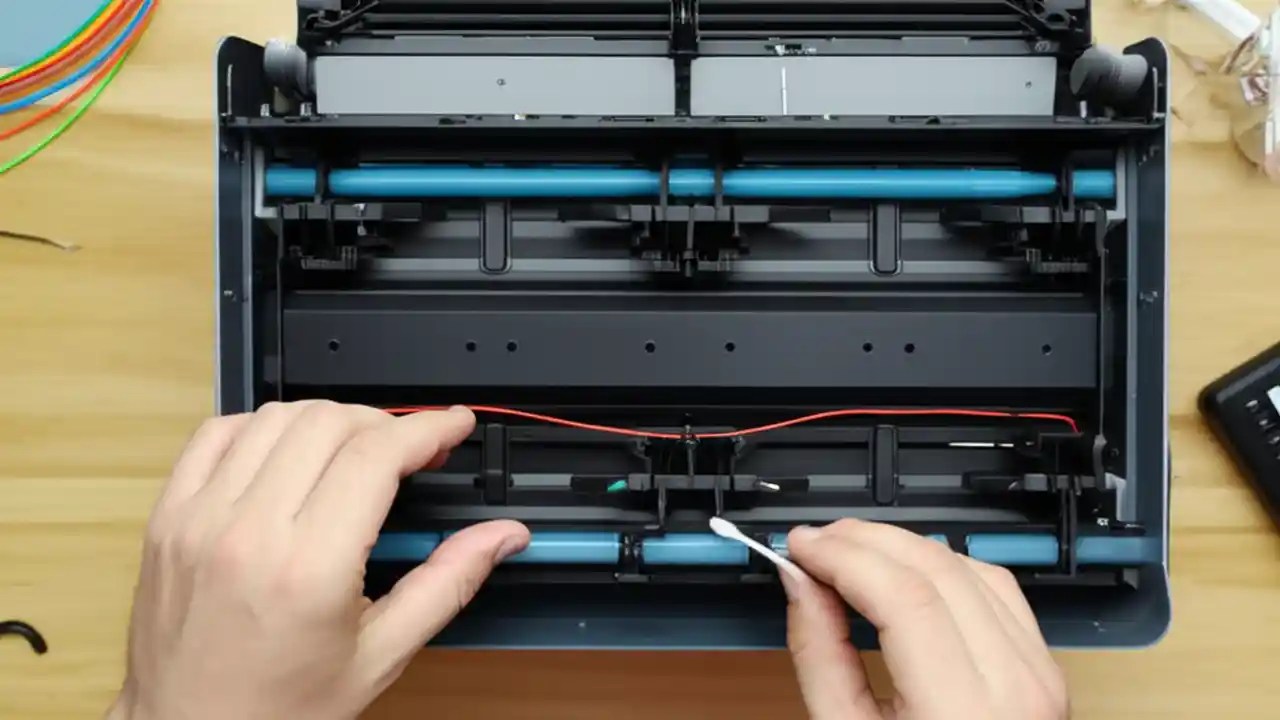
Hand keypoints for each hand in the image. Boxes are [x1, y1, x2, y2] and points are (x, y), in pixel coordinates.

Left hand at [107, 402, 529, 719]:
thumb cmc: (280, 708)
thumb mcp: (380, 656)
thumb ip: (447, 583)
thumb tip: (504, 535)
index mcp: (308, 570)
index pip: (375, 456)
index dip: (426, 428)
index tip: (451, 426)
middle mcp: (248, 532)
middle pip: (328, 423)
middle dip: (384, 423)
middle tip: (411, 450)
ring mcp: (199, 519)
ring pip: (275, 417)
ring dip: (327, 419)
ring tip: (355, 451)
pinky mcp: (168, 517)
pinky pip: (217, 434)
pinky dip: (262, 428)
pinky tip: (289, 453)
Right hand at [783, 520, 1067, 719]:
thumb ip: (820, 655)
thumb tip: (800, 583)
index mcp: (961, 715)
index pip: (905, 597)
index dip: (845, 556)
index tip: (801, 547)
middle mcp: (1016, 687)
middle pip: (938, 569)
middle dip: (866, 542)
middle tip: (815, 543)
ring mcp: (1040, 675)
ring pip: (969, 567)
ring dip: (902, 547)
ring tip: (849, 554)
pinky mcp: (1044, 668)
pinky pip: (997, 589)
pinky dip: (944, 567)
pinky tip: (904, 573)